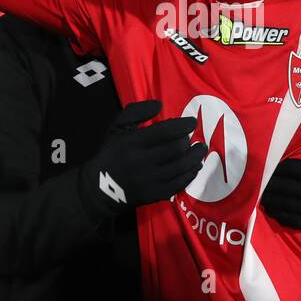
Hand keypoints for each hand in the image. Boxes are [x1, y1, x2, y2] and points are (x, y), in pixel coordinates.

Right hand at [80, 101, 206, 211]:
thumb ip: (137, 111)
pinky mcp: (155, 195)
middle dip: (188, 141)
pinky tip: (194, 167)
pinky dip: (191, 174)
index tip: (192, 122)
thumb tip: (160, 105)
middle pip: (176, 149)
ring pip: (181, 167)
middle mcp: (141, 162)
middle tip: (192, 138)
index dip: (183, 125)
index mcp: (131, 142)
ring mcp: (149, 180)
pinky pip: (179, 183)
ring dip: (195, 157)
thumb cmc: (112, 152)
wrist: (101, 188)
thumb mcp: (117, 127)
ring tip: (200, 150)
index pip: (165, 131)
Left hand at [262, 156, 300, 230]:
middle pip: (285, 187)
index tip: (265, 163)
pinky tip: (270, 208)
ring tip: (257, 192)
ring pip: (285, 204)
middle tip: (254, 177)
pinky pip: (292, 220)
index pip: (293, 169)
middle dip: (268, 182)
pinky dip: (278, 214)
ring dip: (269, 198)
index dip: (277, 167)